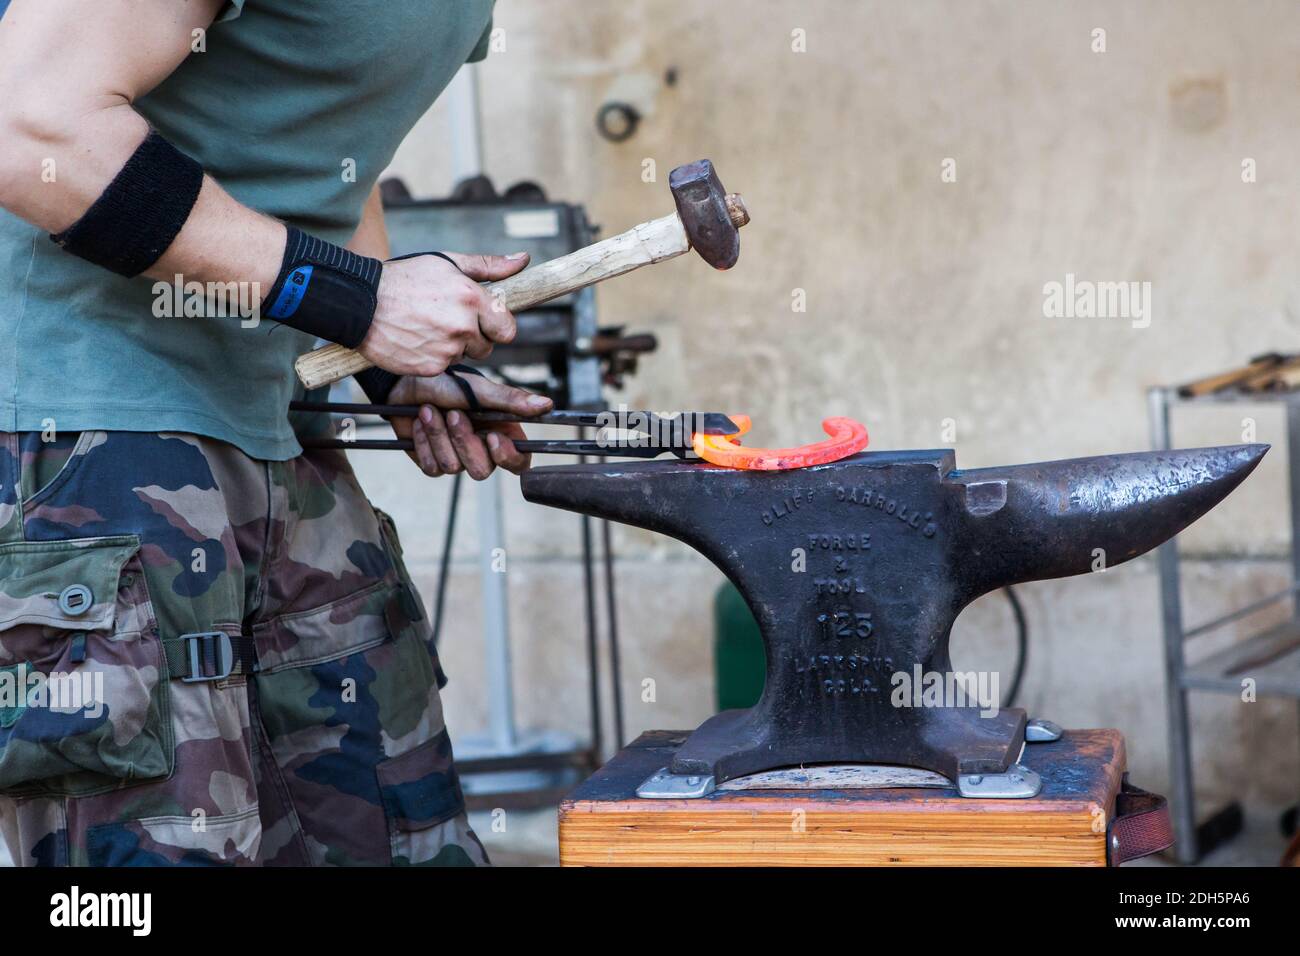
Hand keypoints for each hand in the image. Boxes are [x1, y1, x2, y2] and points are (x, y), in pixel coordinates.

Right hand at [357, 252, 530, 376]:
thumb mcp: (446, 263)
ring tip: (428, 327)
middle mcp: (462, 326)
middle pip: (487, 346)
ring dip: (453, 347)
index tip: (485, 321)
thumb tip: (522, 260)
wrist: (361, 304)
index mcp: (471, 298)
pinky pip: (444, 366)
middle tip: (447, 321)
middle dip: (474, 337)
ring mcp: (447, 350)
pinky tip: (417, 340)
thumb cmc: (404, 279)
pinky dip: (434, 357)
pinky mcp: (431, 368)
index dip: (498, 326)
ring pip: (465, 356)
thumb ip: (488, 266)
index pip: (508, 328)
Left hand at [387, 373, 552, 477]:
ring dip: (439, 436)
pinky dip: (423, 442)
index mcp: (499, 432)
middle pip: (483, 470)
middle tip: (453, 414)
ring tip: (429, 411)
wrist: (402, 384)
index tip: (491, 437)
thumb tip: (547, 404)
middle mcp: (480, 448)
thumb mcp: (478, 389)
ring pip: (454, 468)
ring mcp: (456, 458)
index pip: (518, 462)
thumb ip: (510, 400)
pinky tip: (419, 423)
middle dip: (463, 441)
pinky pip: (432, 468)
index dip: (508, 457)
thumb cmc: (443, 381)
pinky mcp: (432, 462)